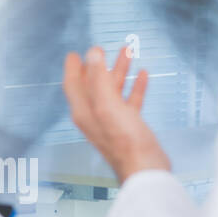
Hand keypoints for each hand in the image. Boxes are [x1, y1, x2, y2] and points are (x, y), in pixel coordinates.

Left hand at [62, 45, 170, 183]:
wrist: (144, 167)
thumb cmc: (124, 140)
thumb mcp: (108, 104)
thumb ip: (99, 78)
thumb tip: (93, 54)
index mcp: (84, 111)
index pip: (73, 84)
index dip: (73, 68)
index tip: (74, 54)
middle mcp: (95, 116)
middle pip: (93, 85)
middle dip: (99, 65)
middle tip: (101, 49)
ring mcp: (112, 121)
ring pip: (114, 90)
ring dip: (119, 71)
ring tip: (128, 53)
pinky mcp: (129, 126)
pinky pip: (129, 101)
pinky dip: (134, 87)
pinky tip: (142, 76)